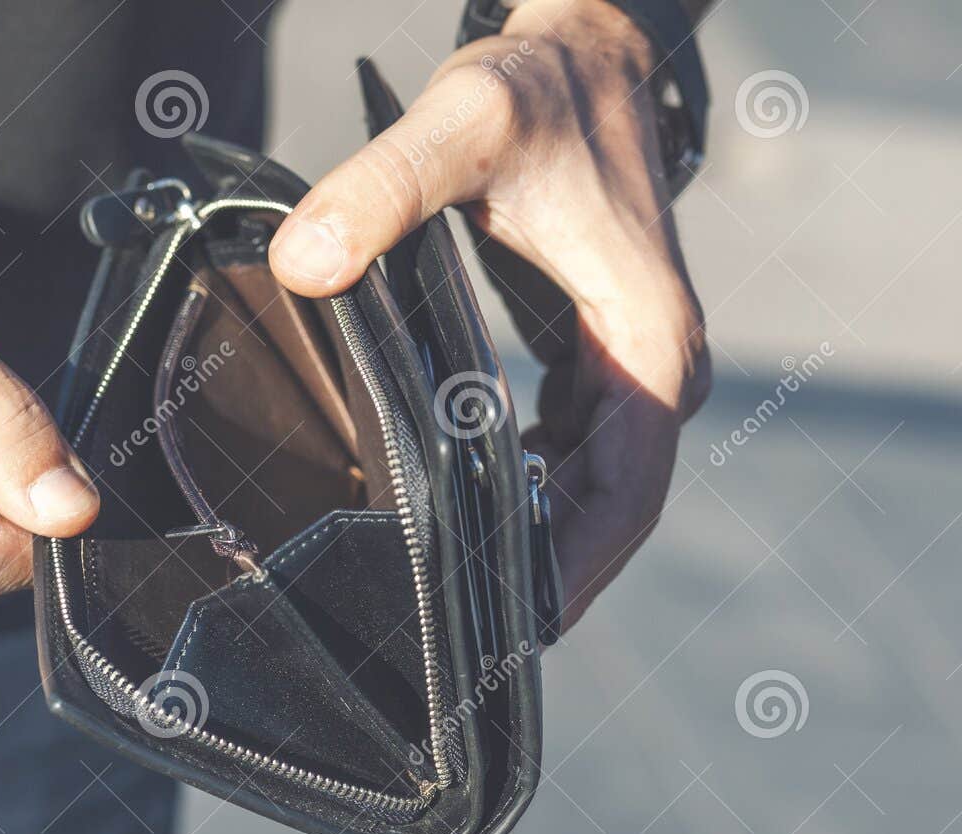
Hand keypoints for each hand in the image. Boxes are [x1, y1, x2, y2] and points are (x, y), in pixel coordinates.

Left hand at [268, 0, 709, 631]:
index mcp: (648, 343)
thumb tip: (303, 264)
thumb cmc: (547, 87)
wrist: (592, 44)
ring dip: (543, 548)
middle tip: (468, 645)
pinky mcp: (606, 356)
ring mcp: (636, 367)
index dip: (572, 574)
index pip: (623, 499)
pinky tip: (474, 518)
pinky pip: (579, 454)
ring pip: (597, 492)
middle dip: (551, 582)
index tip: (517, 632)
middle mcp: (658, 368)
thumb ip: (380, 189)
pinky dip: (534, 497)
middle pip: (612, 515)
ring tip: (464, 606)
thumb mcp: (465, 124)